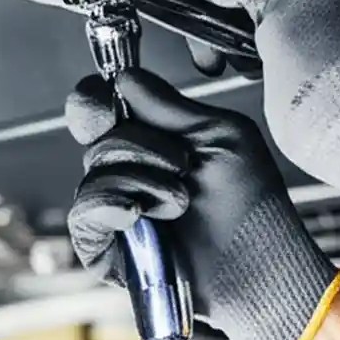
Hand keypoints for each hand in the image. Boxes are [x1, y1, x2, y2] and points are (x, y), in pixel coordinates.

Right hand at [65, 69, 339, 339]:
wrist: (256, 263)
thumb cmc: (249, 202)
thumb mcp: (219, 134)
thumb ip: (168, 104)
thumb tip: (124, 76)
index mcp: (148, 136)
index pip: (100, 104)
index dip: (97, 98)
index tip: (112, 102)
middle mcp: (125, 168)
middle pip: (97, 134)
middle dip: (141, 144)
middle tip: (182, 165)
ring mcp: (112, 206)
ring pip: (93, 171)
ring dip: (141, 181)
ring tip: (180, 203)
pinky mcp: (104, 246)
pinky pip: (83, 213)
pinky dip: (109, 206)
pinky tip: (137, 215)